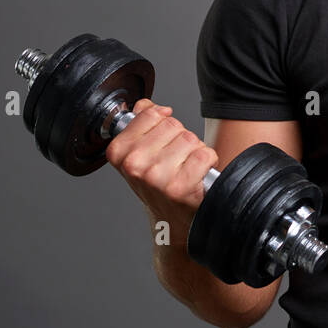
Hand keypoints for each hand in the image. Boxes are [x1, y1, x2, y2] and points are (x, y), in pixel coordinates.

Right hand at [105, 97, 218, 243]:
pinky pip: (205, 154)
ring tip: (186, 168)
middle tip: (175, 160)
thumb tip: (146, 105)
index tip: (161, 141)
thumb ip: (140, 124)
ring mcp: (157, 177)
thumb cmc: (158, 185)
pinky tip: (197, 176)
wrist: (170, 221)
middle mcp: (135, 165)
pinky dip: (208, 162)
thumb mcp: (139, 154)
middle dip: (180, 138)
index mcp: (119, 153)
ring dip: (195, 151)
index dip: (162, 124)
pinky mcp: (180, 187)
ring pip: (190, 138)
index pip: (151, 113)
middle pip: (173, 125)